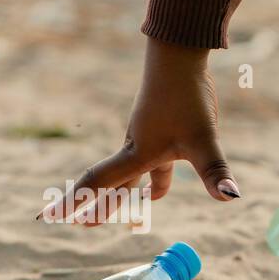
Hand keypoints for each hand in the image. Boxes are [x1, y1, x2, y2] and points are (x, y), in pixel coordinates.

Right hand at [37, 37, 239, 224]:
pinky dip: (149, 182)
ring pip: (130, 176)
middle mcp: (135, 147)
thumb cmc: (186, 96)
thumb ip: (215, 171)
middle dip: (97, 206)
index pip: (98, 184)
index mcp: (137, 154)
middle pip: (110, 184)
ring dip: (123, 197)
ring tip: (118, 218)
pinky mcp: (159, 129)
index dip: (74, 202)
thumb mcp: (204, 139)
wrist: (179, 54)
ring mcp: (146, 137)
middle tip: (81, 225)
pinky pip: (149, 164)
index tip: (47, 217)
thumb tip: (230, 198)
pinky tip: (157, 192)